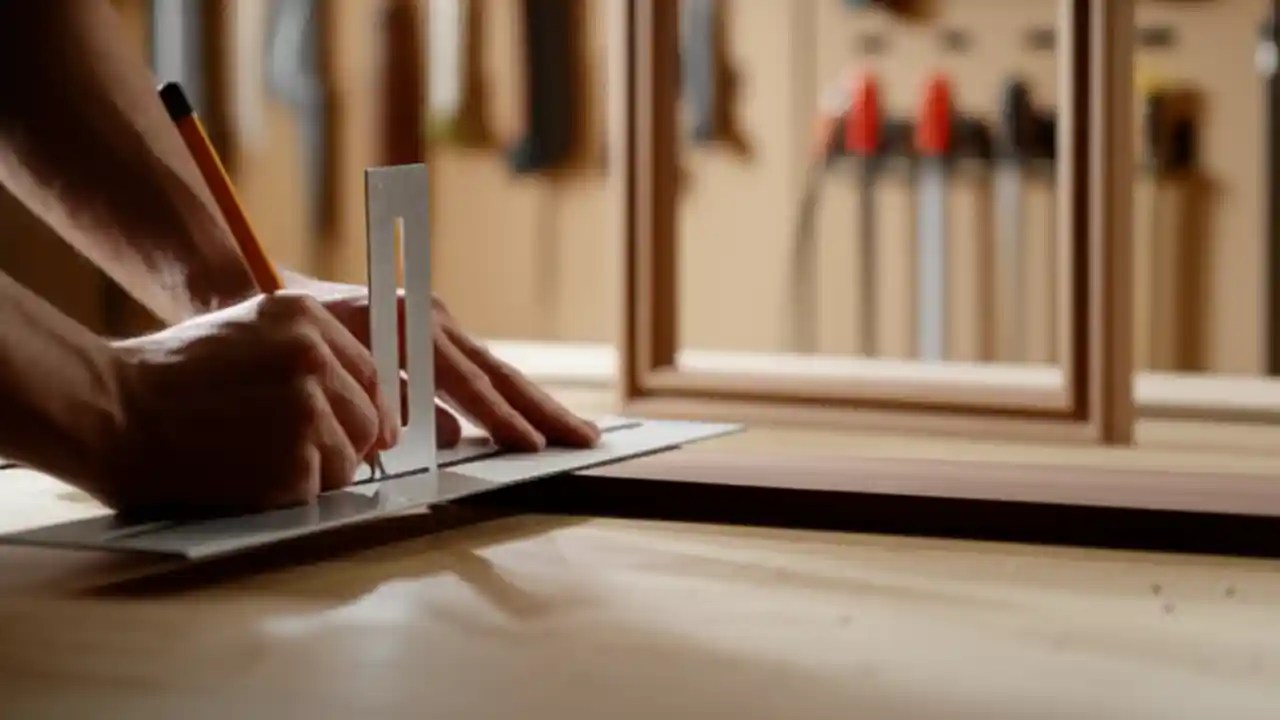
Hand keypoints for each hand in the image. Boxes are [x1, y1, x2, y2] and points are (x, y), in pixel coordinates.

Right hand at [94, 292, 397, 513]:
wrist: (113, 408)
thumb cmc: (169, 376)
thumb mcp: (246, 333)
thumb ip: (305, 355)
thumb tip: (363, 398)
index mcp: (305, 317)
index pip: (369, 373)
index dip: (360, 408)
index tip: (346, 427)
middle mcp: (313, 357)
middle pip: (367, 418)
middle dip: (342, 442)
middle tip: (298, 453)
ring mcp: (307, 409)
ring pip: (350, 458)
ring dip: (317, 472)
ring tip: (265, 463)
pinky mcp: (296, 459)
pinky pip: (320, 489)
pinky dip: (291, 494)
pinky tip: (250, 477)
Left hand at [285, 272, 599, 451]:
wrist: (278, 297)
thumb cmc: (298, 334)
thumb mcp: (336, 365)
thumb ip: (391, 401)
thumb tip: (452, 436)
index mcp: (410, 324)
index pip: (469, 381)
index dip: (502, 416)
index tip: (534, 445)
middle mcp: (434, 322)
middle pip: (500, 375)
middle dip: (544, 412)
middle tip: (586, 440)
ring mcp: (441, 328)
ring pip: (497, 374)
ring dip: (536, 407)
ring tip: (575, 434)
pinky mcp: (440, 340)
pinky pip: (482, 375)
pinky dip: (510, 401)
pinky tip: (536, 426)